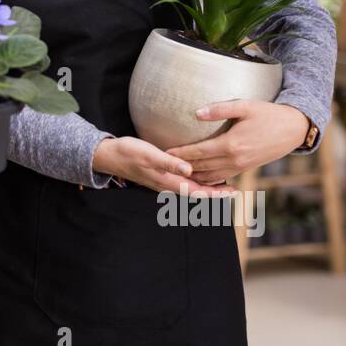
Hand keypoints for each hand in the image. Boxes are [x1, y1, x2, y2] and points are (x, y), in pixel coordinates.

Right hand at [93, 136, 235, 197]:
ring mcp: (164, 180)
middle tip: (235, 189)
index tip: (232, 191)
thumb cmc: (129, 152)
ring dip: (207, 187)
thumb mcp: (148, 155)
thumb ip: (168, 162)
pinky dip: (196, 180)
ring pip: (191, 187)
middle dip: (216, 192)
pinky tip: (201, 173)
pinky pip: (183, 181)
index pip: (197, 191)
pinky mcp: (161, 174)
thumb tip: (189, 170)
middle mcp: (168, 184)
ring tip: (224, 182)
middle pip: (197, 192)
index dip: (216, 193)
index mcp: (168, 181)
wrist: (110, 155)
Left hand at [164, 100, 310, 184]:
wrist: (293, 130)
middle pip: (200, 167)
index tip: (165, 152)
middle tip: (165, 164)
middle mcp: (234, 160)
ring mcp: (240, 167)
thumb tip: (196, 113)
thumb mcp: (245, 106)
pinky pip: (221, 178)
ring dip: (192, 176)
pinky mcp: (245, 169)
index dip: (180, 153)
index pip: (198, 152)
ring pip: (210, 177)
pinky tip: (197, 176)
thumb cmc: (269, 114)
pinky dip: (207, 179)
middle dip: (181, 166)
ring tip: (176, 171)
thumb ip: (220, 109)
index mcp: (231, 144)